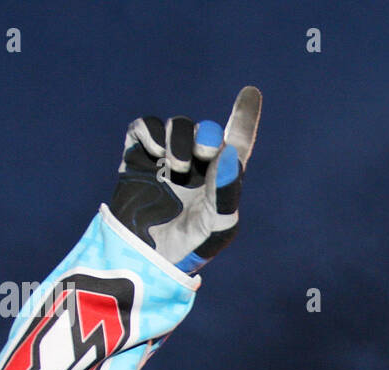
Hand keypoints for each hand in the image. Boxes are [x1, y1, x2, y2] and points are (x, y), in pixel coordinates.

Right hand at [107, 86, 261, 273]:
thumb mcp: (219, 224)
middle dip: (206, 134)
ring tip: (176, 169)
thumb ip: (228, 189)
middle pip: (207, 130)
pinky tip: (156, 154)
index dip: (244, 116)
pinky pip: (145, 127)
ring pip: (178, 126)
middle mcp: (197, 165)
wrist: (145, 258)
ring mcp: (166, 159)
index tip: (251, 92)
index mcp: (223, 178)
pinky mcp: (138, 157)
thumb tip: (232, 154)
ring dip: (180, 140)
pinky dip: (151, 133)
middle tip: (203, 154)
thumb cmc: (191, 248)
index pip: (237, 141)